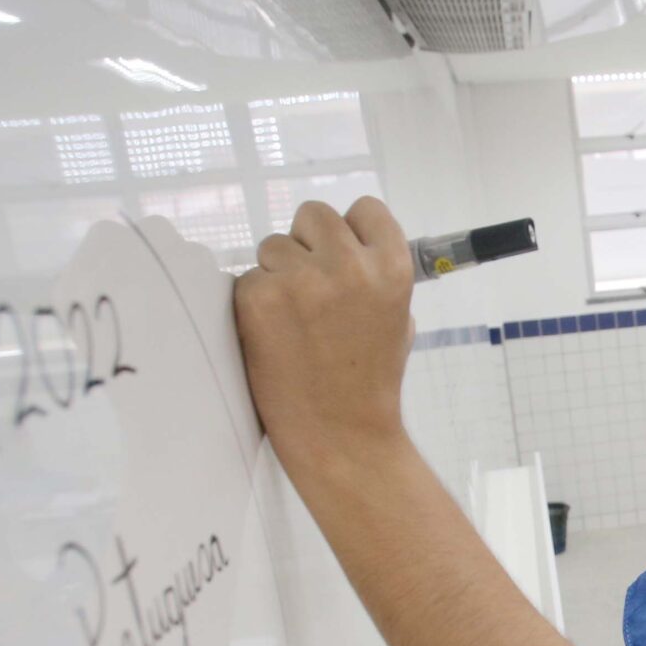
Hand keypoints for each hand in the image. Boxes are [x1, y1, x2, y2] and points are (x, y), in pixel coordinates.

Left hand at [234, 198, 414, 458]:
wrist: (342, 436)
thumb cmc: (371, 382)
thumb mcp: (398, 319)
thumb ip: (376, 275)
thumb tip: (347, 245)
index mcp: (391, 268)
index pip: (364, 209)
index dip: (350, 233)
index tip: (342, 257)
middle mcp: (348, 265)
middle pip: (313, 215)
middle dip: (308, 246)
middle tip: (309, 289)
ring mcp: (301, 280)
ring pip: (273, 245)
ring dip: (277, 274)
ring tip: (292, 321)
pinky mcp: (259, 299)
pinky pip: (248, 279)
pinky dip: (255, 304)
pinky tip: (273, 336)